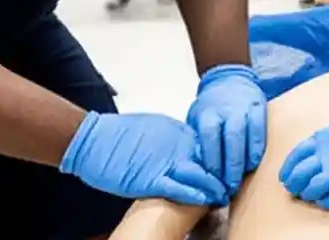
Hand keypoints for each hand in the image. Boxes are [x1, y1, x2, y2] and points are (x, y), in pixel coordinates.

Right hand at [60, 111, 226, 204]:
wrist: (94, 140)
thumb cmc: (121, 134)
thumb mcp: (158, 129)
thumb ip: (177, 140)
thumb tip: (192, 148)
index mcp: (180, 134)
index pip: (210, 148)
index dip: (223, 159)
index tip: (233, 168)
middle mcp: (177, 147)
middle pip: (210, 161)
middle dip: (224, 174)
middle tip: (234, 184)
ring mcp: (165, 163)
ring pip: (198, 176)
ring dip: (214, 187)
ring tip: (225, 195)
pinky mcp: (150, 179)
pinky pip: (176, 188)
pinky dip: (191, 193)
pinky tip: (205, 199)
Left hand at [188, 64, 267, 194]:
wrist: (229, 79)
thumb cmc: (210, 106)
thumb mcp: (196, 117)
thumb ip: (197, 139)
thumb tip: (197, 168)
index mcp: (207, 112)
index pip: (209, 137)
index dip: (211, 160)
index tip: (211, 179)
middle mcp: (227, 109)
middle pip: (230, 139)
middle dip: (230, 166)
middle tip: (228, 187)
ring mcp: (245, 108)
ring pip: (246, 136)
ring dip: (244, 161)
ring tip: (240, 179)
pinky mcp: (259, 108)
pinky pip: (260, 130)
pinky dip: (257, 149)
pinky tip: (253, 163)